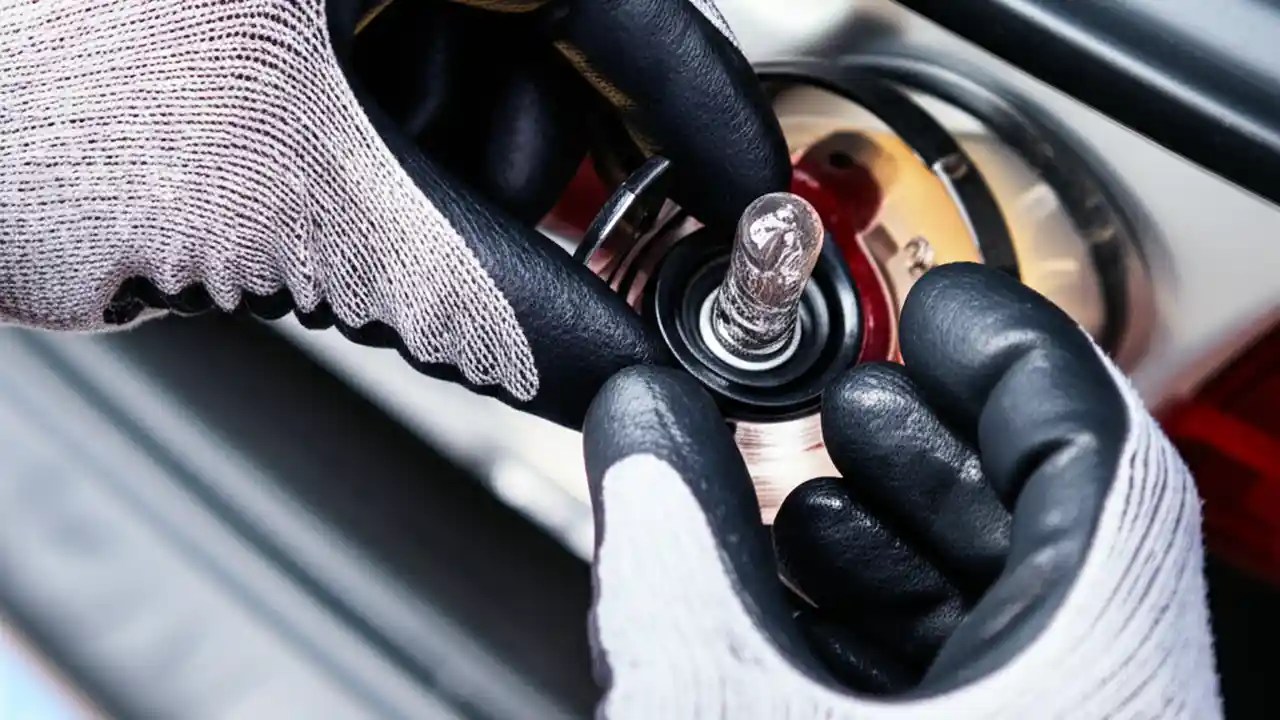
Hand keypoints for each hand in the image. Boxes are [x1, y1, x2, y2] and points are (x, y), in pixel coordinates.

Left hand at [0, 0, 788, 427]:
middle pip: (544, 44)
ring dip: (457, 192)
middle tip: (583, 275)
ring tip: (377, 247)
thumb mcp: (288, 210)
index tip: (744, 204)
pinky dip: (386, 179)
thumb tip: (612, 365)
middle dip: (556, 177)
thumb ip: (479, 300)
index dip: (698, 112)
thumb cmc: (15, 91)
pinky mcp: (262, 35)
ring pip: (460, 84)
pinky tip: (335, 225)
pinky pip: (380, 100)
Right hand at [582, 263, 1220, 717]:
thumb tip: (640, 423)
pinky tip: (806, 605)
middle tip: (855, 391)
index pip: (1098, 453)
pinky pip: (989, 681)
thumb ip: (674, 543)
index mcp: (1090, 676)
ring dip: (906, 532)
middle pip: (1056, 522)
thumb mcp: (713, 695)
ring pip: (1019, 610)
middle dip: (934, 439)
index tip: (945, 304)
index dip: (1015, 351)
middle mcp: (1110, 709)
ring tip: (812, 491)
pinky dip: (900, 623)